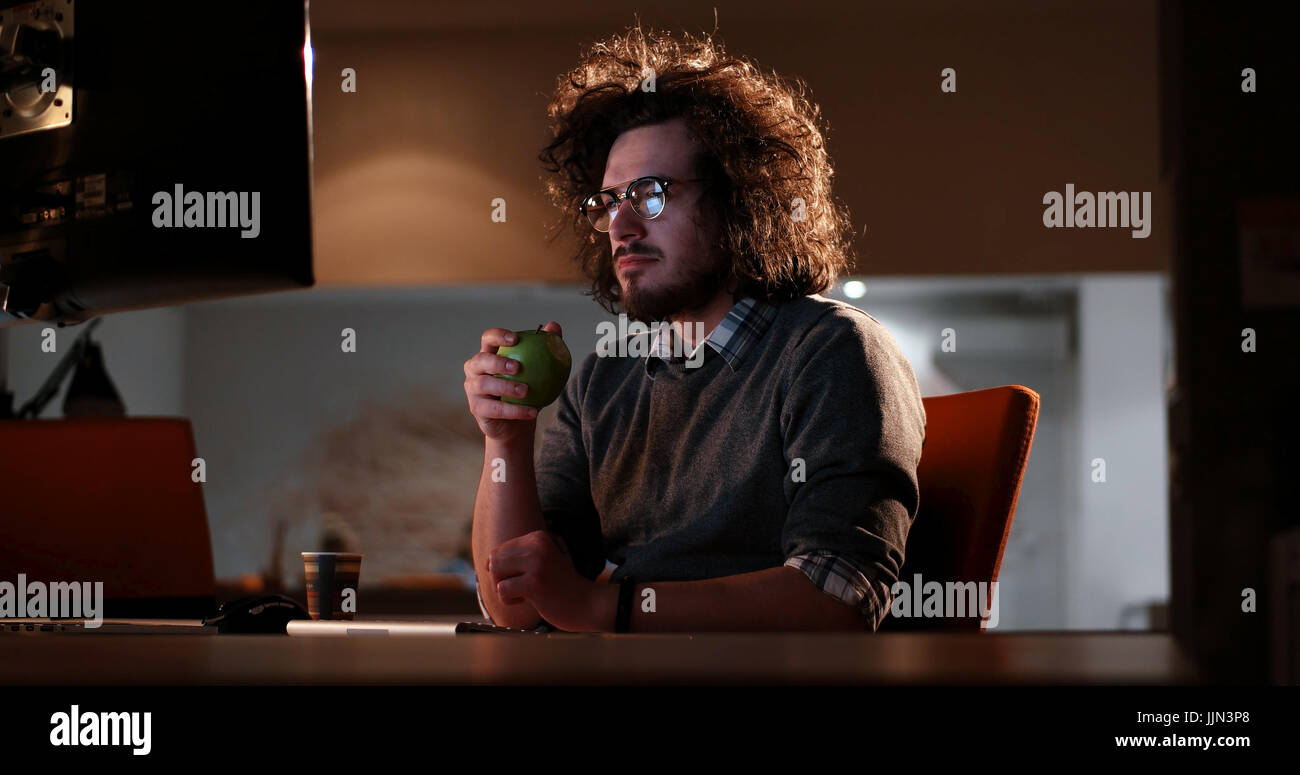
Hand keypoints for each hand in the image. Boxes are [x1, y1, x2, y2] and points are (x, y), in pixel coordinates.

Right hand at [463, 322, 562, 442]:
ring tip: (526, 391)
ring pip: (484, 384)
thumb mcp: (537, 369)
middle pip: (481, 360)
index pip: (488, 339)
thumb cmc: (525, 390)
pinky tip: (533, 411)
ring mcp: (472, 389)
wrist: (516, 422)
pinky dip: (514, 410)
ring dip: (506, 387)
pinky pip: (494, 409)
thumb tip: (554, 326)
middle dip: (497, 362)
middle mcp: (475, 369)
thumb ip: (544, 346)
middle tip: (518, 367)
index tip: (516, 339)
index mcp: (488, 354)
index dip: (498, 336)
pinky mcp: (476, 408)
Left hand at [487, 529, 600, 631]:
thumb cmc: (560, 586)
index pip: (500, 549)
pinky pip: (502, 590)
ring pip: (495, 573)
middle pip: (494, 560)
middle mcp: (537, 545)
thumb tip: (486, 562)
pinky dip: (509, 600)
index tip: (525, 578)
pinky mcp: (534, 583)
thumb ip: (518, 557)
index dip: (504, 570)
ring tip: (523, 594)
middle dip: (500, 579)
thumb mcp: (542, 562)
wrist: (586, 604)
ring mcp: (536, 563)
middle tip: (519, 589)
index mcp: (538, 536)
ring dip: (504, 589)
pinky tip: (527, 600)